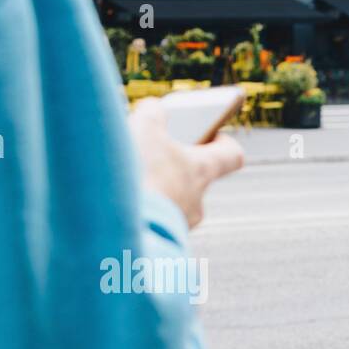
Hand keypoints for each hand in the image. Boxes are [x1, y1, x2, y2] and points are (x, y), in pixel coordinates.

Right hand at [128, 98, 243, 228]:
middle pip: (194, 178)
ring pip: (170, 200)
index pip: (231, 155)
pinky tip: (116, 198)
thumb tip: (154, 110)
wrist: (119, 228)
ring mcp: (177, 223)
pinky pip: (151, 218)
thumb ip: (152, 113)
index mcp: (201, 171)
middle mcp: (196, 201)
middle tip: (152, 151)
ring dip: (154, 187)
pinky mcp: (156, 239)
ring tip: (126, 174)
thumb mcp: (143, 128)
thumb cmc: (139, 173)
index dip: (223, 142)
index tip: (211, 132)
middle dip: (175, 165)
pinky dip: (139, 207)